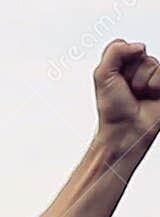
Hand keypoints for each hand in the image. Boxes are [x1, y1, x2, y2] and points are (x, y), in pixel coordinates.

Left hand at [94, 39, 159, 153]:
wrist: (126, 130)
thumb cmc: (112, 109)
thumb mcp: (102, 76)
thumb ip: (114, 52)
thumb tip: (139, 45)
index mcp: (119, 66)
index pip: (124, 46)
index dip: (120, 61)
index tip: (115, 79)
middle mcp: (136, 69)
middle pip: (141, 54)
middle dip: (132, 72)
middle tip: (128, 89)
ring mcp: (152, 77)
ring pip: (154, 63)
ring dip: (145, 80)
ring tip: (140, 94)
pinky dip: (158, 83)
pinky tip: (152, 94)